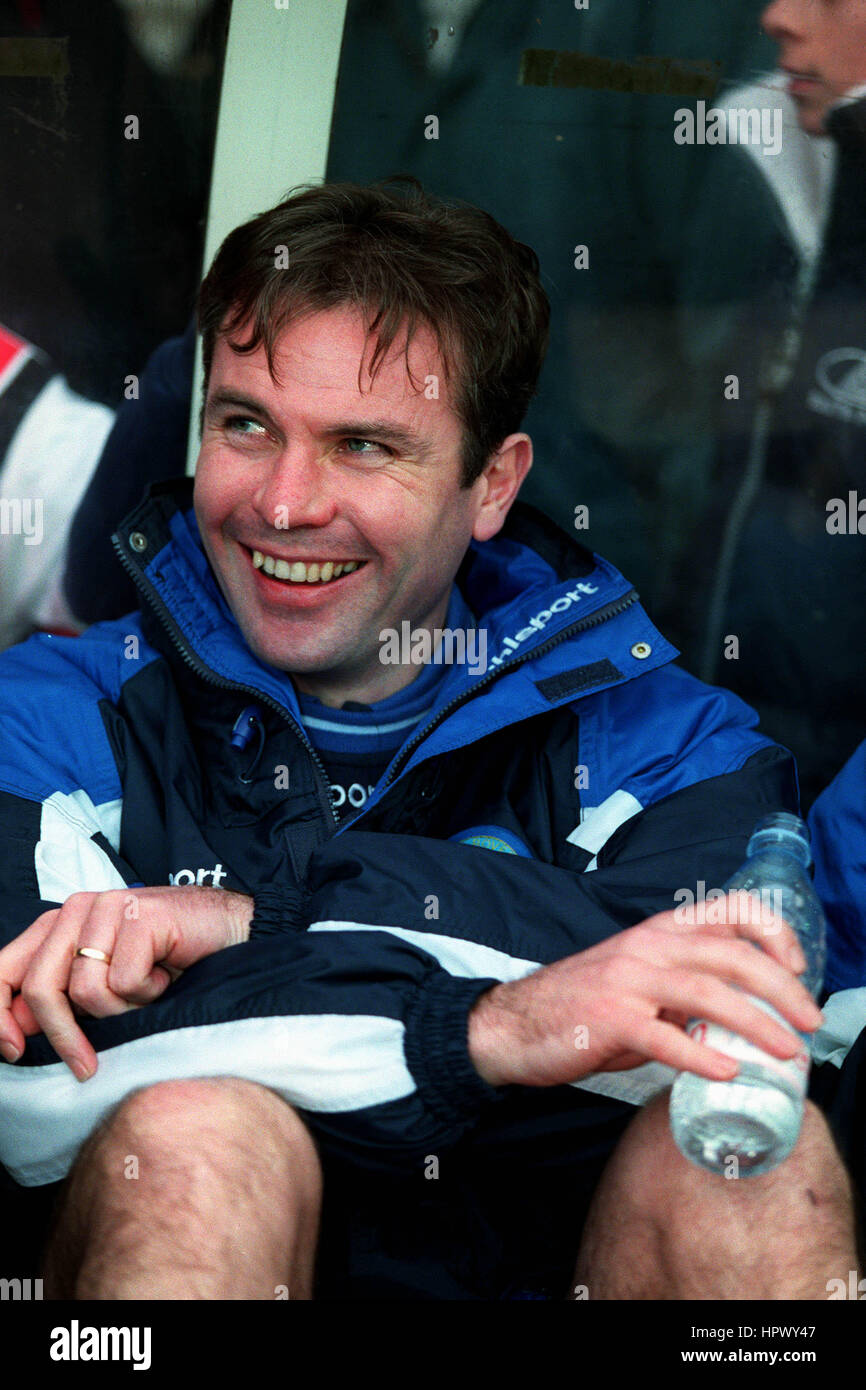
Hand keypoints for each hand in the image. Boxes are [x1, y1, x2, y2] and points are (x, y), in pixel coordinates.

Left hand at [0, 886, 253, 1079]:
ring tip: (149, 993)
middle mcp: (78, 909)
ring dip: (121, 1010)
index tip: (12, 1051)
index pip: (3, 969)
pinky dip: (148, 994)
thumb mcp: (107, 987)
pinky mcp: (138, 914)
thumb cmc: (171, 965)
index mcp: (60, 924)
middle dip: (63, 1035)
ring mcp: (108, 907)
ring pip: (85, 990)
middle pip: (41, 986)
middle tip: (87, 1065)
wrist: (234, 936)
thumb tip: (15, 1035)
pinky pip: (123, 982)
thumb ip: (61, 1001)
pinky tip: (166, 976)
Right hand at [468, 893, 823, 1087]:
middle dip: (781, 988)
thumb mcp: (637, 982)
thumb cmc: (579, 1007)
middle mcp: (646, 946)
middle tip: (808, 1022)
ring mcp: (627, 981)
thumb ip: (683, 989)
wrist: (512, 1024)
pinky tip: (727, 1071)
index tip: (798, 966)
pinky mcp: (609, 1019)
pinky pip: (665, 1038)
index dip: (772, 931)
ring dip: (756, 1023)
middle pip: (730, 954)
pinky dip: (702, 1055)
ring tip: (785, 1051)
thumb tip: (737, 1019)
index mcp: (658, 931)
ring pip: (708, 992)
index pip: (728, 908)